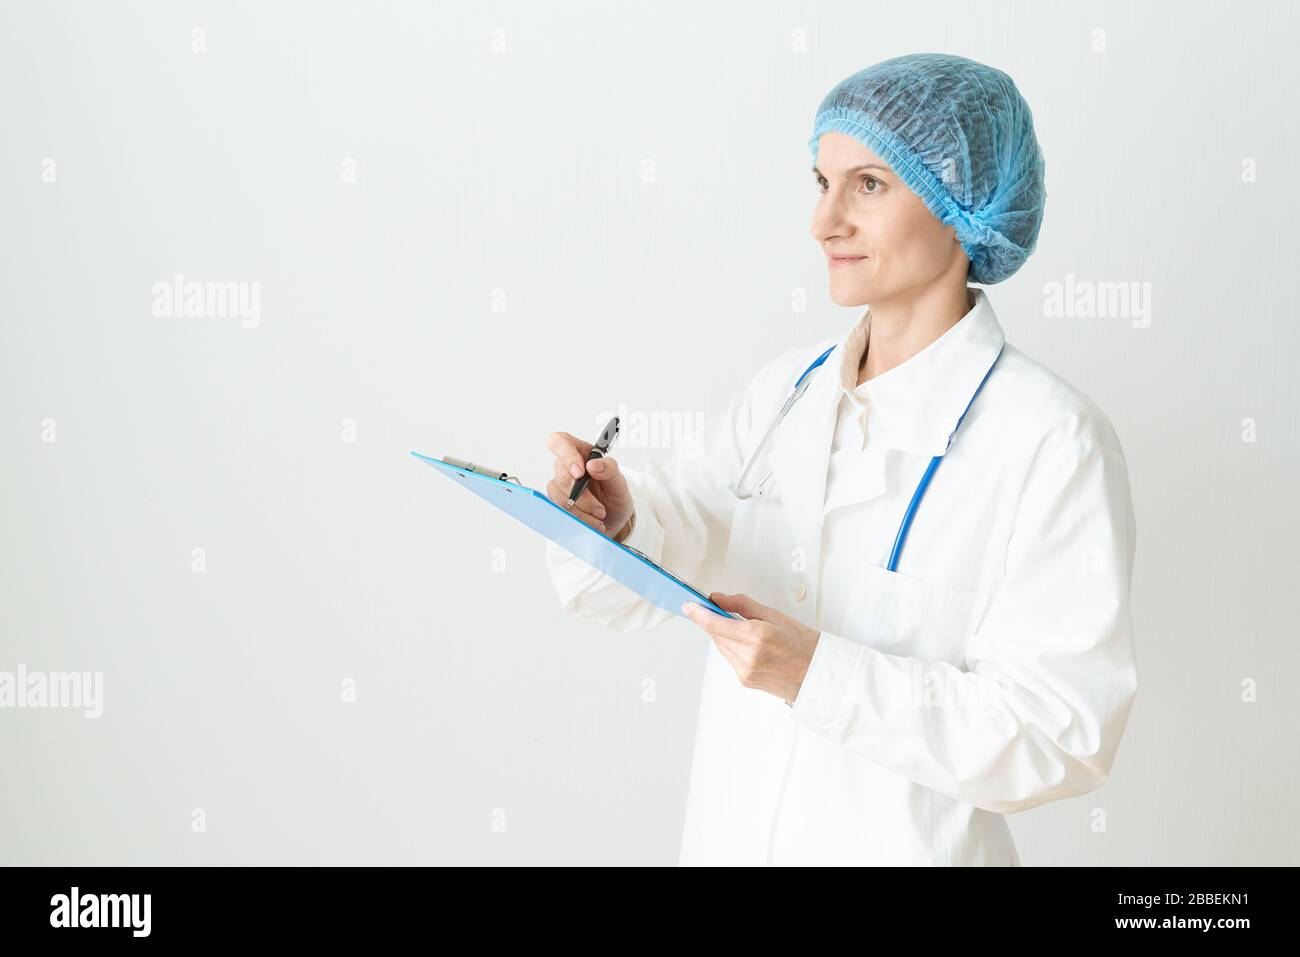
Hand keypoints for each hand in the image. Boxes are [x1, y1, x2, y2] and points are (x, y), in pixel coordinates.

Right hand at [545, 431, 635, 540]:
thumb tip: (593, 465)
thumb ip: (610, 469)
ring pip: (559, 496)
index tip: (580, 473)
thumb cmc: (614, 495)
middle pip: (561, 475)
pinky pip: (560, 511)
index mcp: (580, 452)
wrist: (613, 519)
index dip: (566, 455)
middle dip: (582, 496)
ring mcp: (559, 486)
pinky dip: (578, 520)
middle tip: (600, 509)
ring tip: (600, 518)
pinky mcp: (557, 503)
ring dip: (581, 511)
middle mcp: (566, 467)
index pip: (561, 442)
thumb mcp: (620, 481)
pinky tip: (592, 523)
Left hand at [680, 592, 821, 703]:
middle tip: (722, 610)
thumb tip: (718, 598)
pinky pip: (731, 659)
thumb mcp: (776, 616)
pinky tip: (751, 645)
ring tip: (748, 630)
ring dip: (726, 636)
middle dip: (715, 622)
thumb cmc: (805, 645)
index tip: (688, 605)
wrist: (820, 676)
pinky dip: (734, 648)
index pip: (715, 624)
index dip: (698, 614)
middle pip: (716, 635)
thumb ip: (742, 606)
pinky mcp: (745, 681)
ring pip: (722, 647)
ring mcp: (745, 671)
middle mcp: (748, 657)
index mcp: (757, 637)